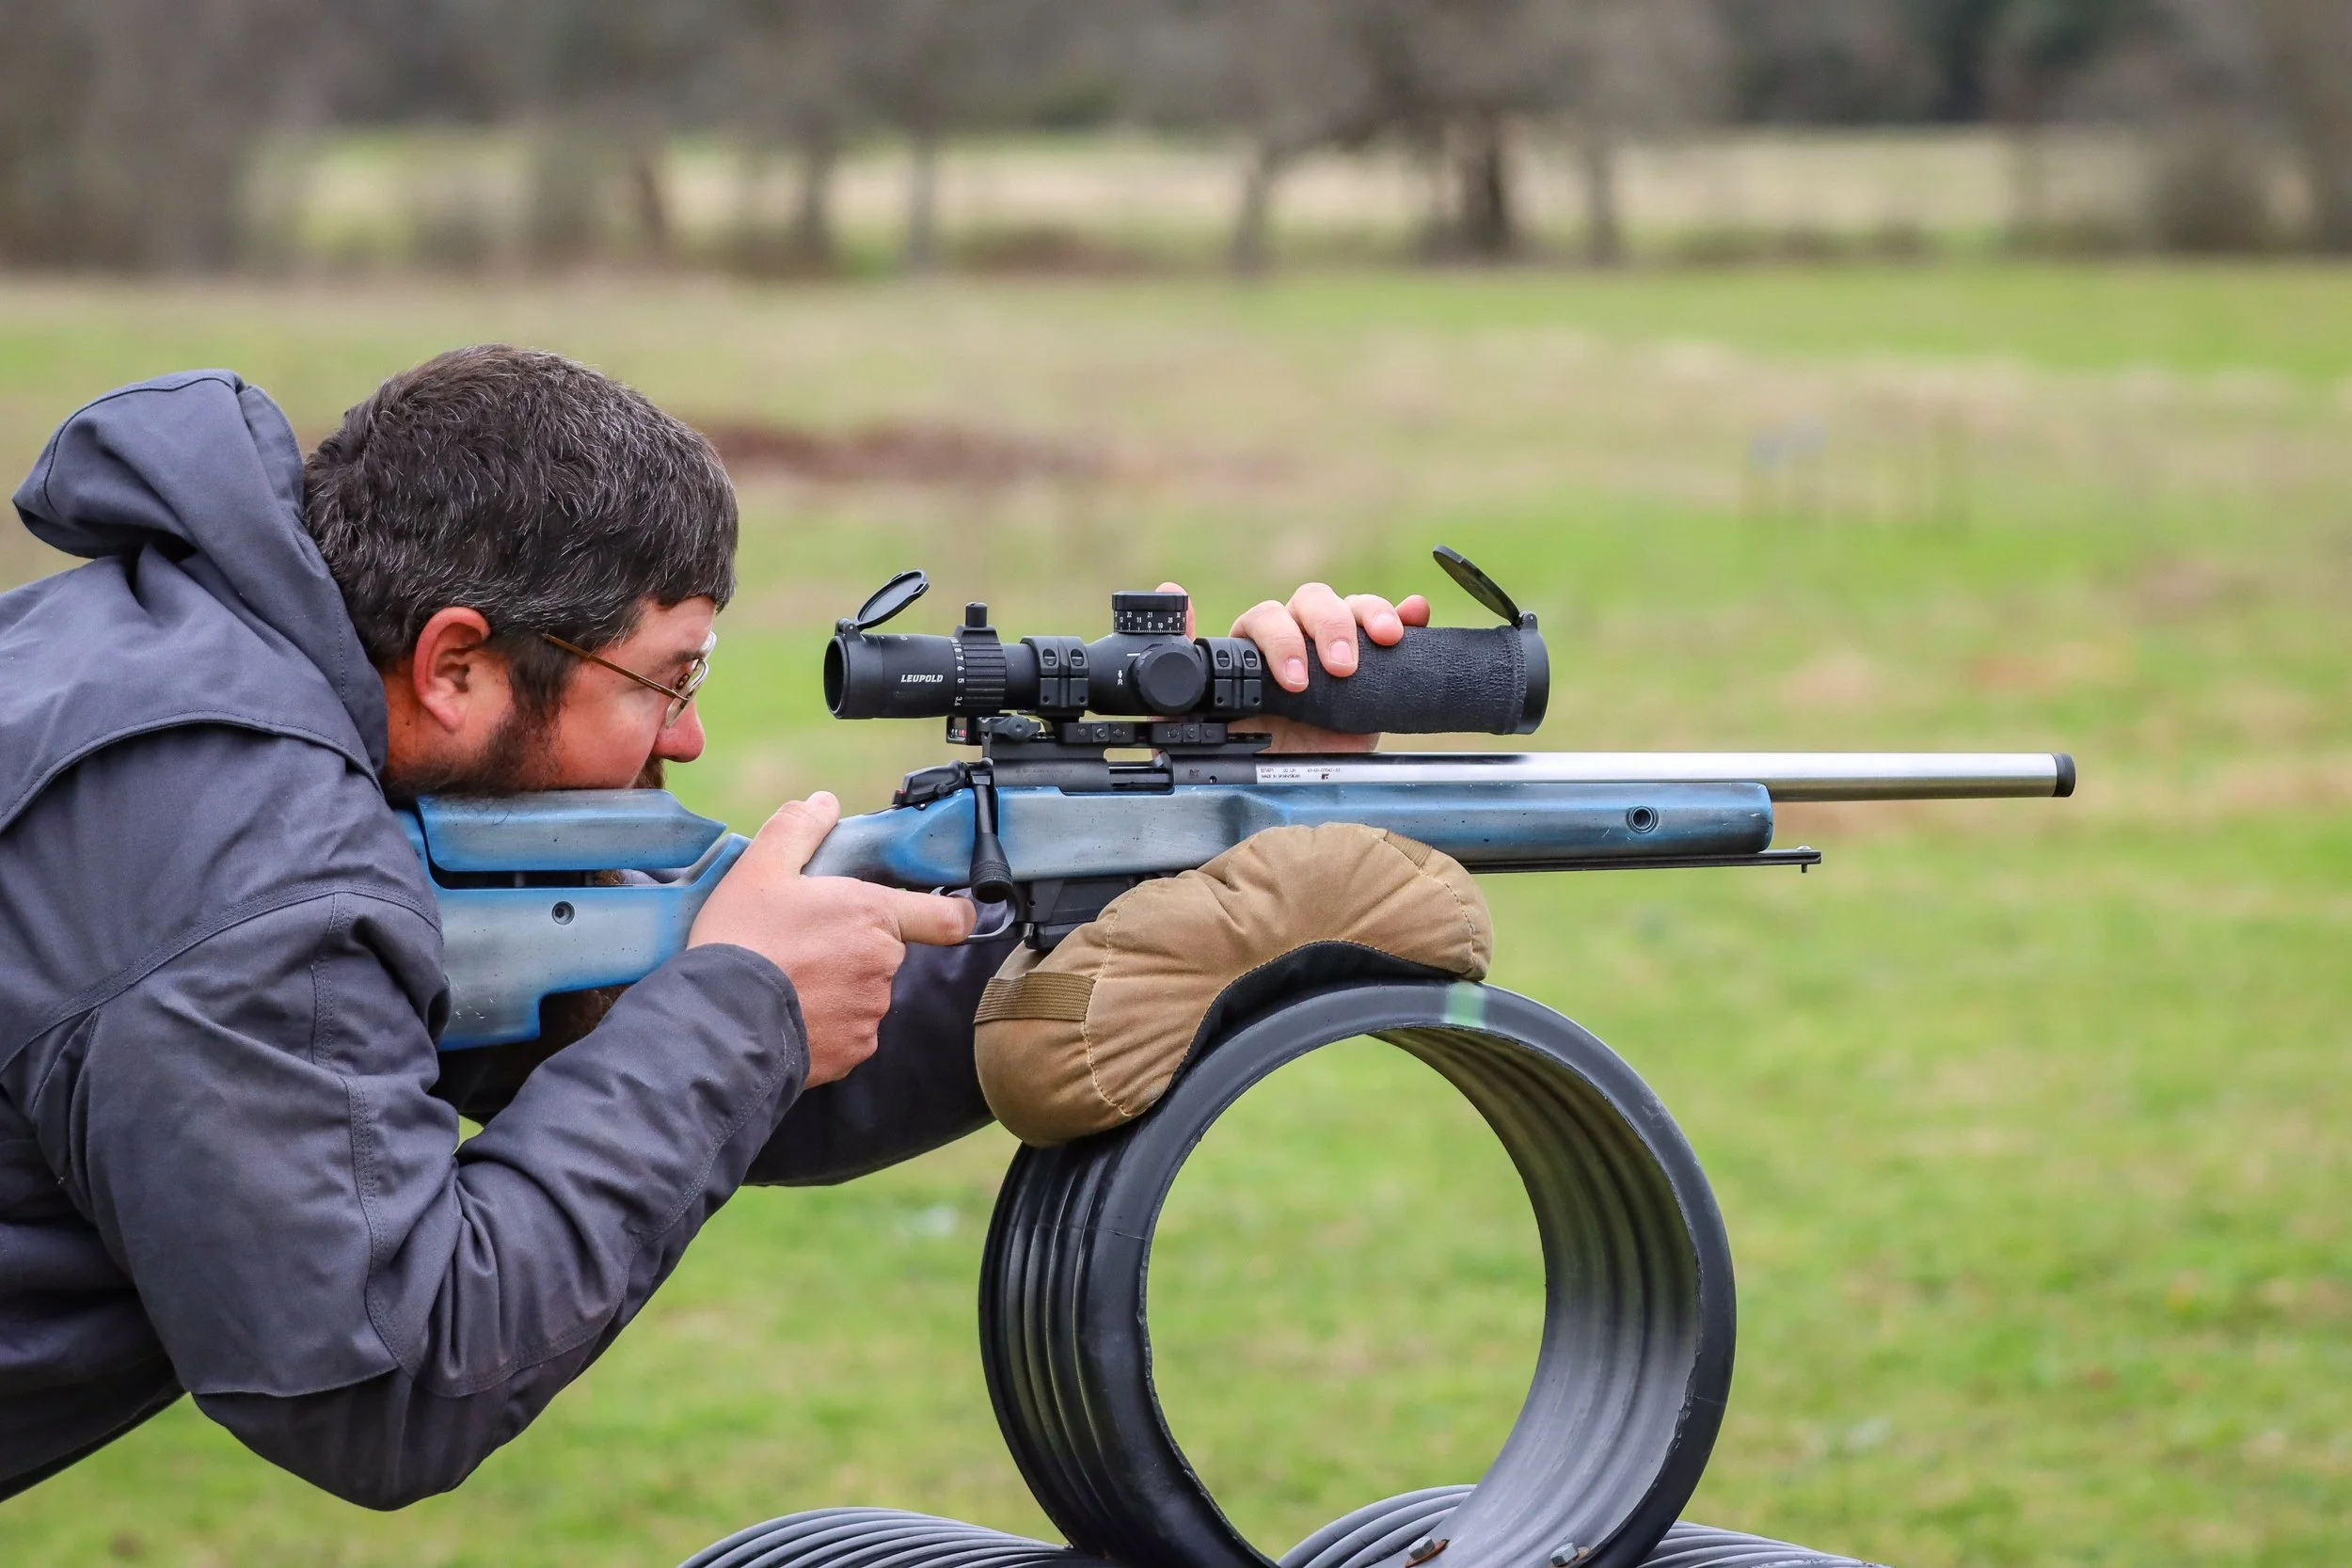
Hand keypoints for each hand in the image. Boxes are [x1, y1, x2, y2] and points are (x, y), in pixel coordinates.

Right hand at [690, 792, 975, 1084]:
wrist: (717, 1022)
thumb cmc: (741, 939)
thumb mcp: (760, 868)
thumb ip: (798, 828)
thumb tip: (824, 802)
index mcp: (872, 914)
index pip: (946, 918)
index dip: (951, 915)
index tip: (945, 916)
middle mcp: (883, 965)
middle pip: (885, 952)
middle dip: (854, 947)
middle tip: (803, 946)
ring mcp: (870, 1013)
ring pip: (865, 993)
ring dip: (839, 988)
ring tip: (788, 983)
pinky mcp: (853, 1053)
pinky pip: (849, 1032)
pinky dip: (827, 1025)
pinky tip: (789, 1015)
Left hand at [1157, 580, 1431, 753]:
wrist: (1300, 783)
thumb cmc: (1252, 750)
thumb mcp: (1204, 726)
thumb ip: (1175, 682)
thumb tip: (1167, 598)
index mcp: (1257, 648)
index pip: (1266, 619)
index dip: (1280, 639)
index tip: (1295, 679)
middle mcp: (1297, 637)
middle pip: (1311, 602)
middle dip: (1327, 630)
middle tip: (1339, 668)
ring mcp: (1336, 644)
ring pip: (1349, 605)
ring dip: (1366, 615)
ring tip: (1383, 641)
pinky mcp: (1375, 660)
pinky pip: (1392, 621)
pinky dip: (1405, 612)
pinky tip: (1415, 615)